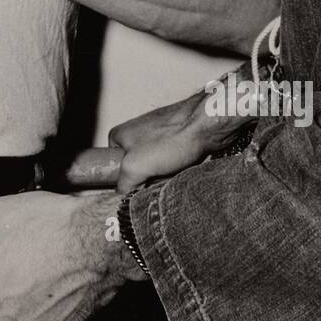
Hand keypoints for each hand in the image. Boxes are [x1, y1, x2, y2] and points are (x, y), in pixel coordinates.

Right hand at [108, 83, 243, 192]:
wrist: (206, 125)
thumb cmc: (172, 137)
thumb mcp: (135, 166)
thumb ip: (123, 184)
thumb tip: (123, 195)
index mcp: (119, 135)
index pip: (114, 167)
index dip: (126, 180)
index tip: (138, 184)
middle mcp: (136, 133)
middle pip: (137, 168)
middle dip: (148, 178)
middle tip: (158, 178)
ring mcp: (156, 135)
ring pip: (155, 167)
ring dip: (164, 176)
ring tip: (173, 172)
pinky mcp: (174, 139)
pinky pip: (170, 163)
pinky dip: (176, 169)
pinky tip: (183, 168)